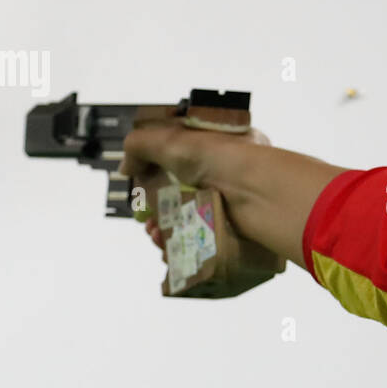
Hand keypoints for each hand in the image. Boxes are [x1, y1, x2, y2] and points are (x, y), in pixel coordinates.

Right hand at [122, 122, 285, 296]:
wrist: (261, 194)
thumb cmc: (222, 159)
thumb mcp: (171, 139)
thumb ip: (140, 146)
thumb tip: (125, 166)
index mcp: (219, 147)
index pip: (182, 159)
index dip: (157, 173)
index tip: (141, 186)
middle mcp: (228, 175)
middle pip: (181, 195)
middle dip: (156, 209)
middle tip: (146, 219)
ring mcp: (232, 205)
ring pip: (190, 221)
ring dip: (164, 230)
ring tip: (155, 235)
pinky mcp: (234, 231)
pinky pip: (203, 241)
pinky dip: (181, 246)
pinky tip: (168, 248)